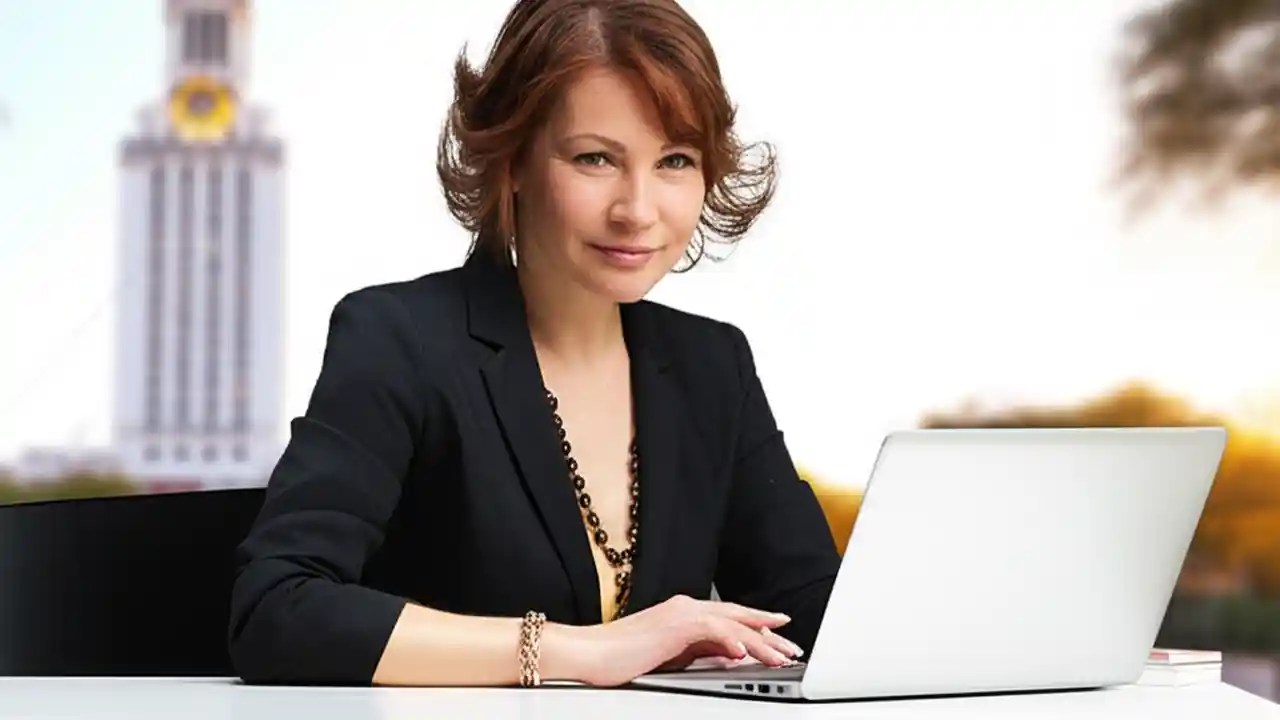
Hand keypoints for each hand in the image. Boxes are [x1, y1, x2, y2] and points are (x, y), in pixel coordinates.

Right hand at [564, 595, 804, 686]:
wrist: (590, 654)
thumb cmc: (620, 659)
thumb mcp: (670, 659)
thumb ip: (699, 655)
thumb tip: (726, 660)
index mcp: (684, 615)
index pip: (730, 619)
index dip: (757, 627)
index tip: (777, 637)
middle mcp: (686, 607)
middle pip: (738, 617)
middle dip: (767, 631)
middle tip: (791, 646)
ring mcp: (680, 613)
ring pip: (732, 623)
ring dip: (759, 641)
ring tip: (779, 656)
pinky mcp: (674, 624)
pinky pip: (712, 630)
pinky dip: (731, 640)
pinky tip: (744, 654)